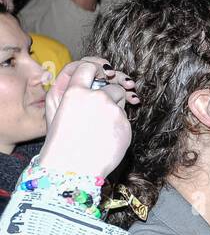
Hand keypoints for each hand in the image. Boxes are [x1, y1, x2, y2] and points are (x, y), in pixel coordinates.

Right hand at [39, 58, 138, 177]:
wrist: (73, 168)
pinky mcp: (125, 123)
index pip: (87, 66)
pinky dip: (119, 126)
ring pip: (122, 102)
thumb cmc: (62, 143)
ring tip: (101, 128)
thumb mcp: (60, 114)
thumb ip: (76, 97)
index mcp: (74, 93)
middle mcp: (95, 97)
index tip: (103, 74)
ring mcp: (112, 110)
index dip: (97, 68)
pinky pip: (125, 119)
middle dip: (113, 94)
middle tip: (106, 109)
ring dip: (116, 109)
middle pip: (113, 86)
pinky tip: (107, 138)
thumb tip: (95, 86)